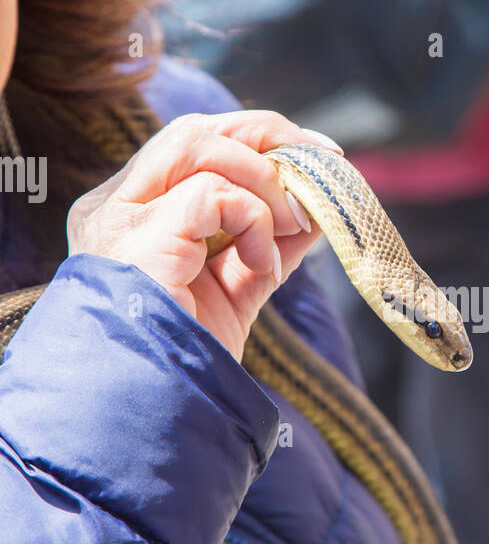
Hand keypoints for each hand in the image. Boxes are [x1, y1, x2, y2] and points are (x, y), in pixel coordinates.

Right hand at [67, 110, 339, 360]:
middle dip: (269, 138)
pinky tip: (263, 263)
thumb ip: (268, 240)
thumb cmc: (188, 356)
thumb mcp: (237, 286)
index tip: (320, 155)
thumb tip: (316, 199)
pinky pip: (211, 195)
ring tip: (290, 228)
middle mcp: (113, 208)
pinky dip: (253, 221)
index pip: (193, 142)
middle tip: (320, 170)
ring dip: (265, 181)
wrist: (161, 413)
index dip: (261, 136)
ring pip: (199, 146)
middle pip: (194, 130)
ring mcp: (118, 222)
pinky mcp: (137, 242)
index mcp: (132, 214)